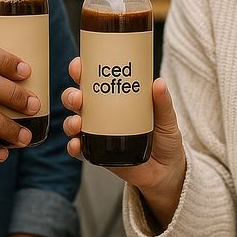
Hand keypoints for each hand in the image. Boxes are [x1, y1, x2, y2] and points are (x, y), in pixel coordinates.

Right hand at [61, 57, 185, 229]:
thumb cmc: (165, 138)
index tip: (79, 66)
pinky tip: (76, 144)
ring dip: (69, 120)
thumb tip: (158, 83)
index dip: (81, 71)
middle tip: (78, 97)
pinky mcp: (98, 154)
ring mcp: (97, 134)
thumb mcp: (166, 118)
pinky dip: (73, 146)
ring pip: (73, 122)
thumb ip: (162, 102)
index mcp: (115, 98)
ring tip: (77, 122)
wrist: (167, 170)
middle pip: (77, 99)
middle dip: (71, 95)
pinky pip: (79, 150)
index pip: (93, 80)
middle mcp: (102, 114)